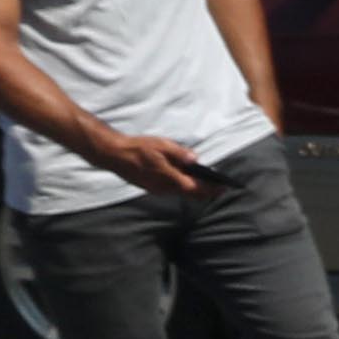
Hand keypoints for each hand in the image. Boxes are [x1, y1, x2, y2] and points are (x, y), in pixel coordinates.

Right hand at [85, 128, 212, 198]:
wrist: (114, 154)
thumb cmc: (138, 148)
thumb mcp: (162, 145)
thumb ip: (180, 153)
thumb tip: (195, 159)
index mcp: (169, 177)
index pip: (196, 188)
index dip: (211, 189)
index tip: (224, 188)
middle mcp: (163, 187)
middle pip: (190, 193)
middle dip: (206, 192)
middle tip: (220, 188)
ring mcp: (156, 189)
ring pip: (180, 192)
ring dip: (194, 190)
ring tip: (208, 185)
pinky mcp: (150, 187)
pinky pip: (170, 190)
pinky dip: (182, 187)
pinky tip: (186, 180)